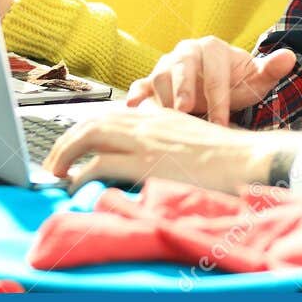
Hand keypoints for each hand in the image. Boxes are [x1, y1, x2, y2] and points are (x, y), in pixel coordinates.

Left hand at [42, 105, 286, 195]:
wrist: (249, 159)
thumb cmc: (227, 158)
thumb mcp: (193, 139)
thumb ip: (169, 138)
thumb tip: (151, 153)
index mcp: (159, 115)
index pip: (112, 114)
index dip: (87, 128)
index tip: (72, 144)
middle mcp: (149, 122)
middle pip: (95, 121)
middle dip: (66, 141)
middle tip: (53, 164)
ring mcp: (146, 140)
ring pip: (90, 136)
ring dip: (66, 154)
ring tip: (55, 174)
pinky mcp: (146, 162)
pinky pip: (100, 164)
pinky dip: (82, 175)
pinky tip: (75, 187)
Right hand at [123, 36, 296, 125]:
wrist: (216, 85)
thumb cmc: (237, 84)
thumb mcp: (255, 79)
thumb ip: (271, 70)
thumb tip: (289, 57)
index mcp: (213, 48)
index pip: (215, 74)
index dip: (219, 99)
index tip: (222, 124)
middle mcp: (186, 51)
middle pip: (181, 67)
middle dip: (183, 89)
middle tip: (186, 111)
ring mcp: (166, 64)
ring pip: (159, 76)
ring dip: (162, 98)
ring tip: (167, 120)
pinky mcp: (150, 80)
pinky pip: (140, 86)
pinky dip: (135, 96)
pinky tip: (134, 109)